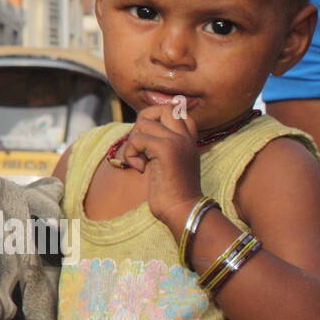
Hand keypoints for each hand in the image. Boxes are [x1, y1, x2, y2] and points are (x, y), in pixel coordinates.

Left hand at [116, 103, 200, 230]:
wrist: (183, 211)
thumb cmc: (171, 192)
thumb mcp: (167, 162)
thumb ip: (159, 144)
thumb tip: (139, 128)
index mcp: (189, 139)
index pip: (176, 110)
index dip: (156, 119)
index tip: (148, 141)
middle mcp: (185, 137)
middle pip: (160, 108)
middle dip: (142, 124)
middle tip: (141, 147)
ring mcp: (178, 141)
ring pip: (143, 123)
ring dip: (133, 143)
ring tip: (140, 162)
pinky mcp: (166, 149)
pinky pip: (137, 139)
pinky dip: (131, 154)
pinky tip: (140, 169)